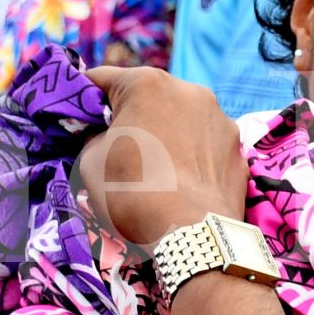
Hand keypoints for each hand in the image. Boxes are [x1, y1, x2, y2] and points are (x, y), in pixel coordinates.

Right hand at [76, 64, 247, 247]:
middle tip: (117, 149)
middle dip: (131, 117)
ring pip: (181, 119)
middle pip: (147, 97)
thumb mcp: (90, 161)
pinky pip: (205, 145)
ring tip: (155, 169)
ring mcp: (220, 118)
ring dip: (165, 134)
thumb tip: (104, 134)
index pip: (102, 79)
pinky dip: (192, 156)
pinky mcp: (237, 148)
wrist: (193, 235)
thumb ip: (93, 135)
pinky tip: (182, 182)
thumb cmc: (132, 193)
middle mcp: (189, 90)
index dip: (83, 98)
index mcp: (147, 83)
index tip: (76, 118)